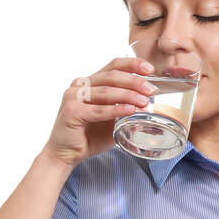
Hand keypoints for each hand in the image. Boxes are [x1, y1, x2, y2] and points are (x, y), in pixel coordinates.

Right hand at [43, 56, 158, 171]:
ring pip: (106, 91)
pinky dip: (115, 110)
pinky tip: (129, 110)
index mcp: (91, 83)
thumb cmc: (89, 136)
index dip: (132, 65)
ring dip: (128, 95)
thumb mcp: (113, 120)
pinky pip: (98, 110)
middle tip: (150, 90)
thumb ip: (126, 110)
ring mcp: (74, 97)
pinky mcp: (72, 111)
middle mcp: (81, 85)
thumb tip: (149, 106)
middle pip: (111, 76)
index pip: (113, 67)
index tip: (149, 69)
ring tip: (144, 102)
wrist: (67, 154)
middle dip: (134, 81)